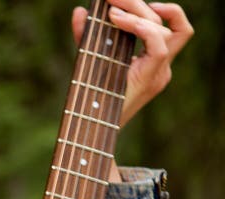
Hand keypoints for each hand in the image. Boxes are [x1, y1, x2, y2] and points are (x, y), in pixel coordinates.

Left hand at [71, 1, 193, 127]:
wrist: (91, 133)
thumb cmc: (90, 101)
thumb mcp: (89, 61)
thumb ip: (86, 37)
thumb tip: (79, 11)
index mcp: (154, 63)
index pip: (172, 26)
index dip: (153, 8)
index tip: (121, 1)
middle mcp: (162, 68)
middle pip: (168, 23)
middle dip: (139, 5)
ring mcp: (159, 74)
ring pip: (167, 31)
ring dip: (138, 15)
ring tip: (111, 12)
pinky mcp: (150, 81)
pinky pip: (158, 47)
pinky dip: (140, 29)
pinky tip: (118, 22)